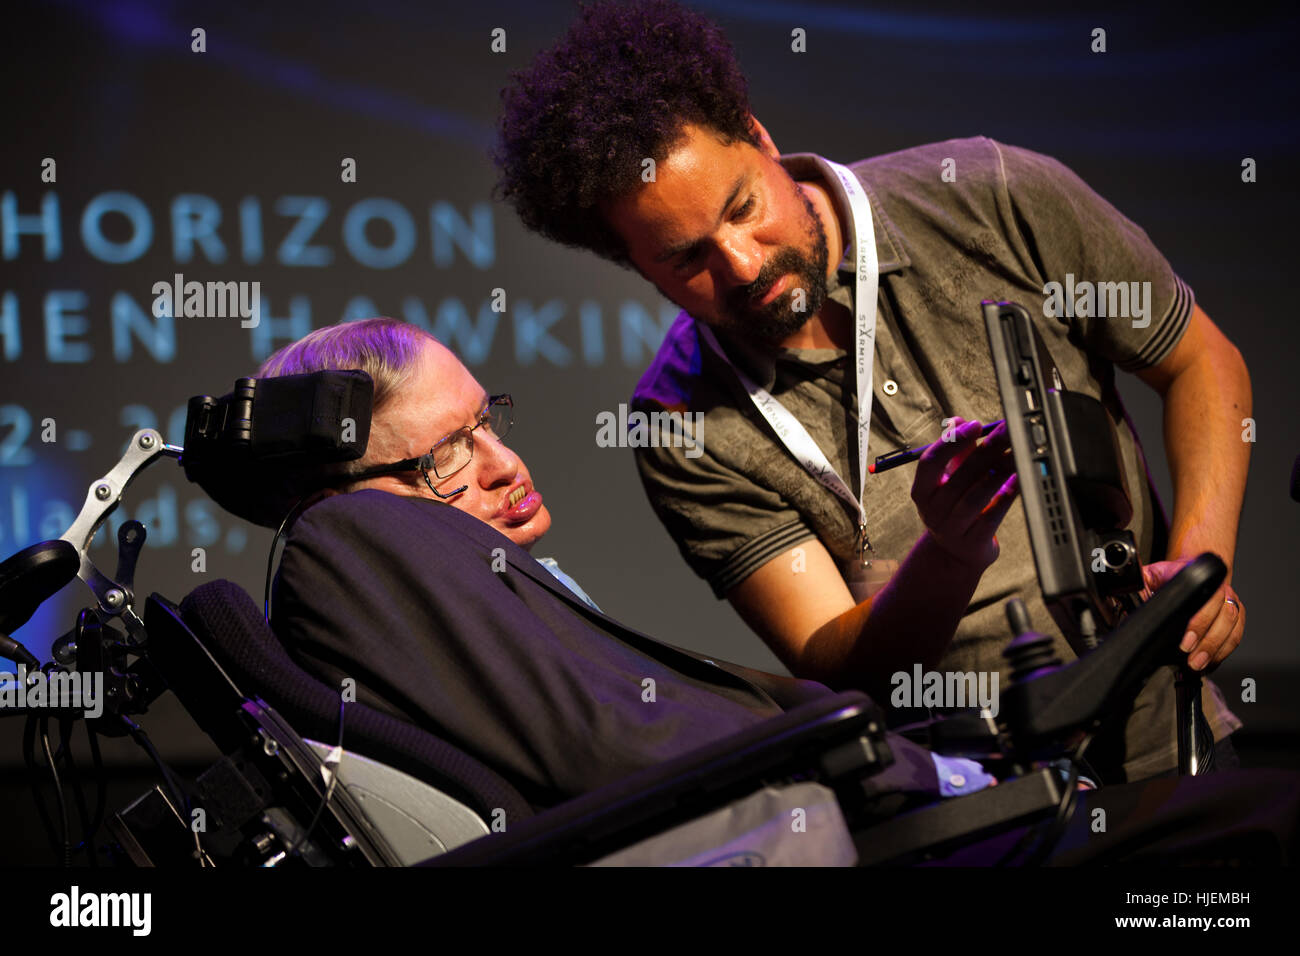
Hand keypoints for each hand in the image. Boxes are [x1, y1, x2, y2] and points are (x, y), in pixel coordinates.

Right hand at [910, 417, 1019, 569]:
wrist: (954, 554)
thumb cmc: (953, 509)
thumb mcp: (948, 481)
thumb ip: (954, 451)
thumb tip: (956, 421)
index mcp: (922, 491)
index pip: (930, 462)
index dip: (952, 442)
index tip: (975, 425)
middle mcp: (932, 510)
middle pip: (960, 476)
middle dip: (987, 449)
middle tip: (1008, 432)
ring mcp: (951, 528)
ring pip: (976, 495)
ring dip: (999, 471)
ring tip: (1017, 453)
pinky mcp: (973, 542)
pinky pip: (993, 515)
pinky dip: (1007, 495)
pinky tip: (1020, 479)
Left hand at [1141, 559, 1243, 670]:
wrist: (1190, 571)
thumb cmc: (1168, 577)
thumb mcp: (1149, 576)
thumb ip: (1138, 583)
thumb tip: (1123, 592)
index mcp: (1195, 575)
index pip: (1203, 597)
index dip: (1198, 620)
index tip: (1185, 640)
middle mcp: (1218, 587)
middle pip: (1222, 614)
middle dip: (1207, 640)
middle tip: (1191, 657)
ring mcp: (1230, 600)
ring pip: (1232, 626)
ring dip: (1216, 648)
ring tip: (1199, 664)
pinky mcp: (1236, 615)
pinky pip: (1236, 635)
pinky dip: (1224, 651)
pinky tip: (1210, 662)